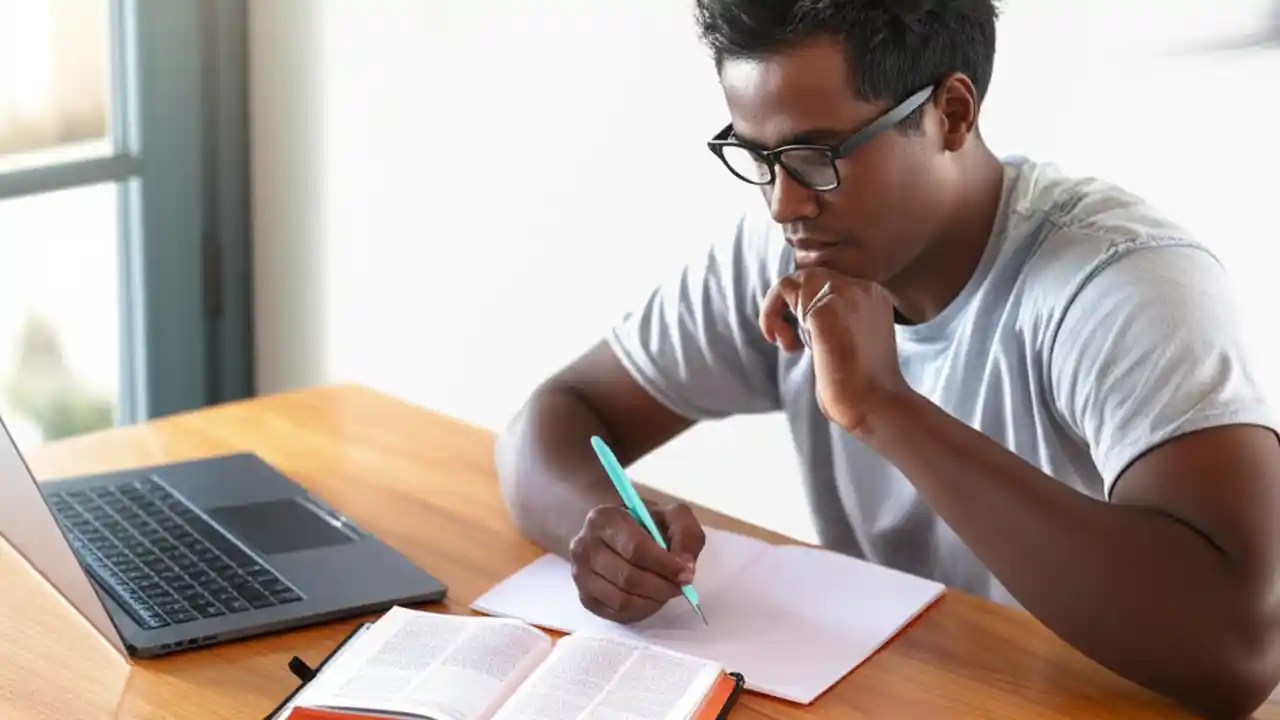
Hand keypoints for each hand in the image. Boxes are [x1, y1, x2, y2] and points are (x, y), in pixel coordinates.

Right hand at [569, 503, 705, 622]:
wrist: (615, 533)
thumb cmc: (645, 524)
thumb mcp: (671, 516)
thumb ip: (685, 535)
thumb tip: (685, 569)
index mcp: (604, 518)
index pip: (634, 548)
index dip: (663, 565)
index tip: (685, 574)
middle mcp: (584, 546)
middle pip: (627, 577)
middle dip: (660, 587)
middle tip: (679, 587)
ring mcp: (580, 574)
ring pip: (621, 600)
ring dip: (652, 601)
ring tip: (666, 592)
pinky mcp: (585, 597)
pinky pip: (616, 613)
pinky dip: (640, 611)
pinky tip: (651, 599)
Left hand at [759, 267, 913, 435]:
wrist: (876, 406)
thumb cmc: (862, 389)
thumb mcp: (852, 344)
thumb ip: (836, 324)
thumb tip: (803, 320)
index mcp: (873, 297)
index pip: (830, 286)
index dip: (808, 310)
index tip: (805, 343)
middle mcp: (863, 289)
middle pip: (811, 278)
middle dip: (793, 308)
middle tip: (791, 344)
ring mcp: (845, 295)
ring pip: (795, 280)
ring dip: (779, 310)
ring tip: (786, 344)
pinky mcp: (824, 309)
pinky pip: (782, 290)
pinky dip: (771, 313)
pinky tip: (782, 343)